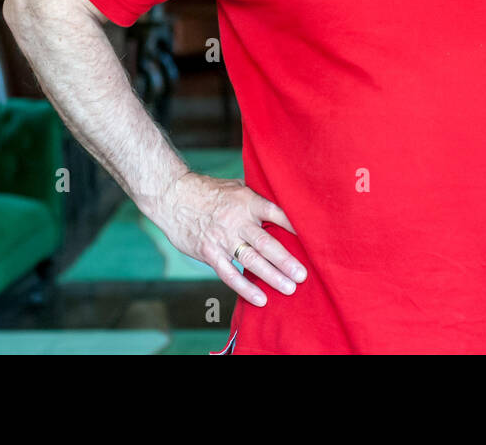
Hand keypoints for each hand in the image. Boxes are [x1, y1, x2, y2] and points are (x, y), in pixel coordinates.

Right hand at [153, 171, 306, 306]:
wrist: (173, 196)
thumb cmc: (208, 191)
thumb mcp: (235, 187)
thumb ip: (256, 199)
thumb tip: (282, 205)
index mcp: (247, 201)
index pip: (276, 214)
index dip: (295, 226)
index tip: (312, 239)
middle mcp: (237, 220)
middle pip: (266, 242)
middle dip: (286, 260)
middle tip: (303, 275)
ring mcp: (222, 238)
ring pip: (251, 260)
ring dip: (272, 276)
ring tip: (289, 288)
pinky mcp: (209, 252)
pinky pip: (229, 274)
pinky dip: (245, 287)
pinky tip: (260, 298)